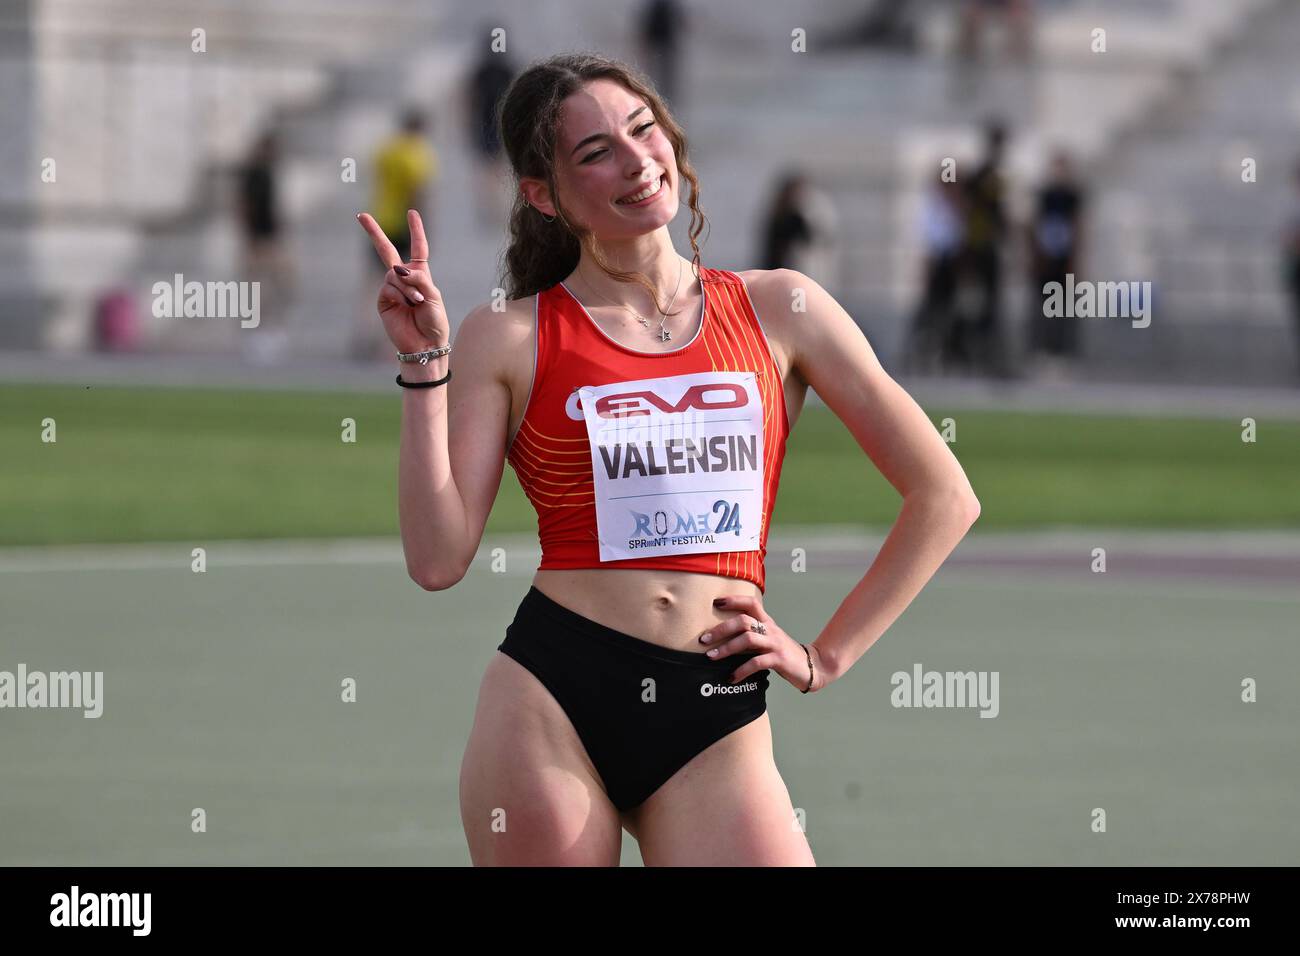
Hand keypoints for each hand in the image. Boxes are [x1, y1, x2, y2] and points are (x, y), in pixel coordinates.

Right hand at [356, 208, 449, 353]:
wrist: (425, 344)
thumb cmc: (434, 321)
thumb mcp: (434, 296)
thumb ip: (419, 279)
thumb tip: (398, 268)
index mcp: (420, 274)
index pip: (418, 248)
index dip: (416, 230)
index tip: (411, 213)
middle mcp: (403, 278)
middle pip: (386, 250)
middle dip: (374, 232)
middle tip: (361, 215)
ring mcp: (391, 288)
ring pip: (394, 274)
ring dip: (408, 287)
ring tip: (417, 303)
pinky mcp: (383, 300)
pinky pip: (389, 287)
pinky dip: (401, 294)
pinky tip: (409, 306)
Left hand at [698, 594, 831, 692]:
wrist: (813, 666)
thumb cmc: (784, 653)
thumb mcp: (768, 639)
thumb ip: (751, 635)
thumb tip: (723, 638)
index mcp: (767, 622)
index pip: (751, 603)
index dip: (734, 600)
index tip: (715, 602)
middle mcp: (770, 629)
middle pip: (743, 621)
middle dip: (721, 629)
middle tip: (703, 639)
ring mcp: (775, 644)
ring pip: (747, 639)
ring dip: (726, 648)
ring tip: (711, 657)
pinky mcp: (779, 659)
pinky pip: (756, 663)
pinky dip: (741, 671)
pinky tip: (731, 677)